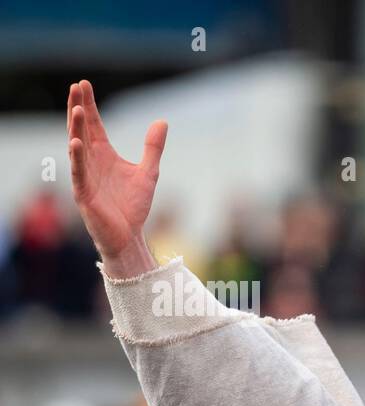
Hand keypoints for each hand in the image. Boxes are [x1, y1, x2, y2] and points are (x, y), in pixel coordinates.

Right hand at [66, 79, 166, 276]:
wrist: (129, 235)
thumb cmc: (133, 206)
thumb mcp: (148, 172)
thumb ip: (152, 148)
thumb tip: (162, 121)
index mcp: (104, 155)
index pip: (94, 125)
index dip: (90, 105)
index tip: (84, 84)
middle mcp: (91, 162)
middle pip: (82, 130)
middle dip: (78, 109)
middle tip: (76, 87)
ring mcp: (85, 176)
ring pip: (78, 148)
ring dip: (77, 128)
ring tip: (77, 108)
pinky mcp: (84, 193)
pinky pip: (79, 173)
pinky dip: (77, 158)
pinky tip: (75, 142)